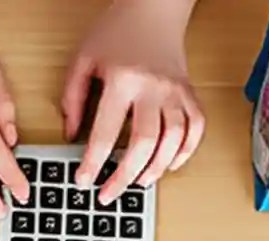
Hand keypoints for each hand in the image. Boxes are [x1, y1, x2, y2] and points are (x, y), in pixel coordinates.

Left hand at [63, 0, 203, 203]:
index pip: (106, 132)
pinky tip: (170, 164)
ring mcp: (176, 91)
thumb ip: (73, 99)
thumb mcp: (83, 60)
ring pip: (173, 140)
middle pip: (144, 143)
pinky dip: (186, 151)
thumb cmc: (115, 31)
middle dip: (125, 175)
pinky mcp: (190, 92)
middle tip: (110, 194)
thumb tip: (73, 137)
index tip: (84, 181)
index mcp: (122, 79)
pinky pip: (196, 128)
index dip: (93, 162)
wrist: (153, 8)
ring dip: (157, 168)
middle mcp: (153, 87)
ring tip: (139, 182)